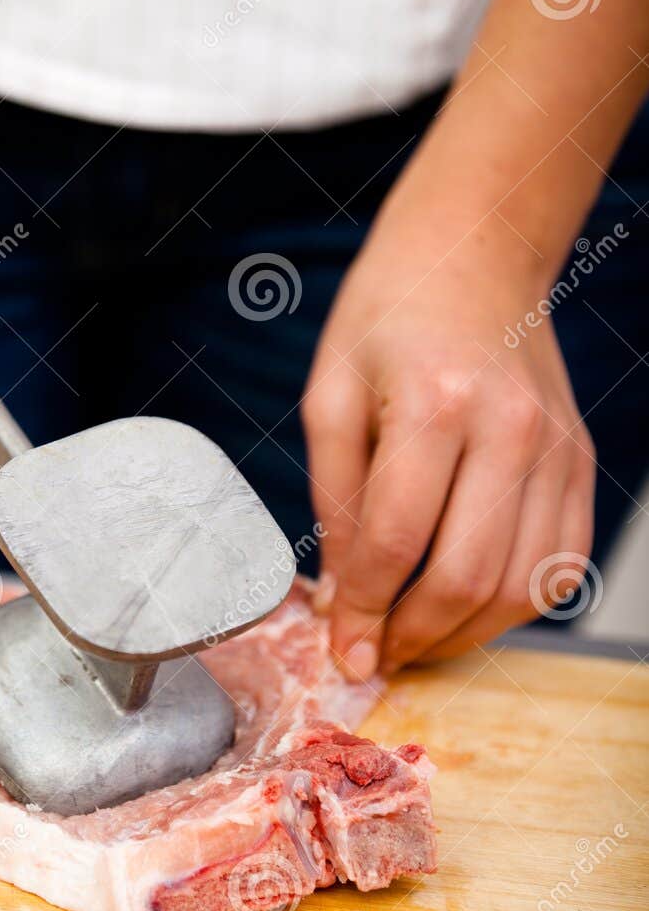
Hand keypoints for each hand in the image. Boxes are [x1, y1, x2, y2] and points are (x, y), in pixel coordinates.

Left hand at [303, 196, 595, 677]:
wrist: (475, 254)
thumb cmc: (389, 315)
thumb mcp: (331, 393)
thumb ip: (335, 499)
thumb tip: (343, 596)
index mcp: (435, 404)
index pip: (397, 542)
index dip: (364, 613)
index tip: (343, 652)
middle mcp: (509, 429)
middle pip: (465, 577)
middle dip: (413, 638)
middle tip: (375, 655)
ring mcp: (557, 448)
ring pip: (520, 586)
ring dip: (463, 635)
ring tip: (414, 640)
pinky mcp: (580, 461)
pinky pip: (560, 564)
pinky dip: (514, 606)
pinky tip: (467, 608)